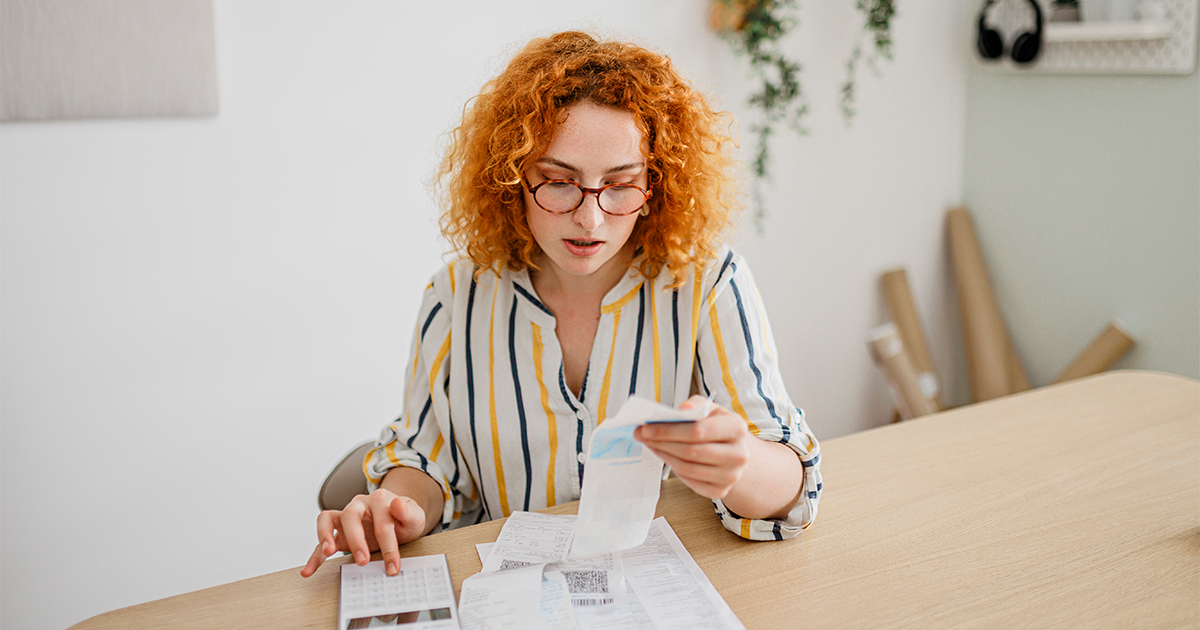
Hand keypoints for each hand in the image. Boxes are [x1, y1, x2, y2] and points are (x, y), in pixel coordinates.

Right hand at [300, 489, 427, 577]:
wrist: (399, 520)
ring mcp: (346, 518)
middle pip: (350, 515)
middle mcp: (359, 505)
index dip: (388, 546)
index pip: (382, 521)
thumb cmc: (405, 519)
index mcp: (379, 499)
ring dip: (324, 535)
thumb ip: (409, 511)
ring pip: (327, 520)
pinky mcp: (338, 533)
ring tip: (327, 551)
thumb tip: (397, 504)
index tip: (393, 566)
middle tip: (363, 561)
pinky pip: (322, 540)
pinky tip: (309, 570)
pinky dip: (314, 556)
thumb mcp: (415, 516)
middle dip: (356, 540)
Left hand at [634, 395, 752, 499]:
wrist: (737, 453)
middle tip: (642, 435)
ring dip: (664, 455)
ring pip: (687, 468)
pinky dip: (674, 469)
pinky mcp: (720, 491)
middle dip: (662, 443)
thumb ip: (696, 405)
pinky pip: (689, 481)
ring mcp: (730, 476)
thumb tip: (682, 410)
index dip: (669, 430)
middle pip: (691, 451)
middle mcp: (738, 454)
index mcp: (737, 428)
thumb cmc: (719, 428)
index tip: (647, 427)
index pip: (698, 431)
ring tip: (651, 444)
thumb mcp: (712, 409)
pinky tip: (666, 456)